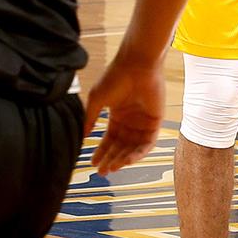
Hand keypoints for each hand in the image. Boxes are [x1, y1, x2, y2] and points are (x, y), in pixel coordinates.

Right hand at [84, 57, 166, 175]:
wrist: (136, 65)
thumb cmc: (115, 78)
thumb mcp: (97, 100)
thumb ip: (89, 119)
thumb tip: (81, 137)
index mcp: (117, 115)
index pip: (109, 139)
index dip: (101, 152)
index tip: (93, 163)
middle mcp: (130, 121)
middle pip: (120, 146)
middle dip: (111, 159)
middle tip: (102, 172)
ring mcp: (143, 122)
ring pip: (133, 148)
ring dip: (123, 159)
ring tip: (112, 168)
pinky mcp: (155, 122)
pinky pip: (147, 143)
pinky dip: (138, 153)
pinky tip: (127, 161)